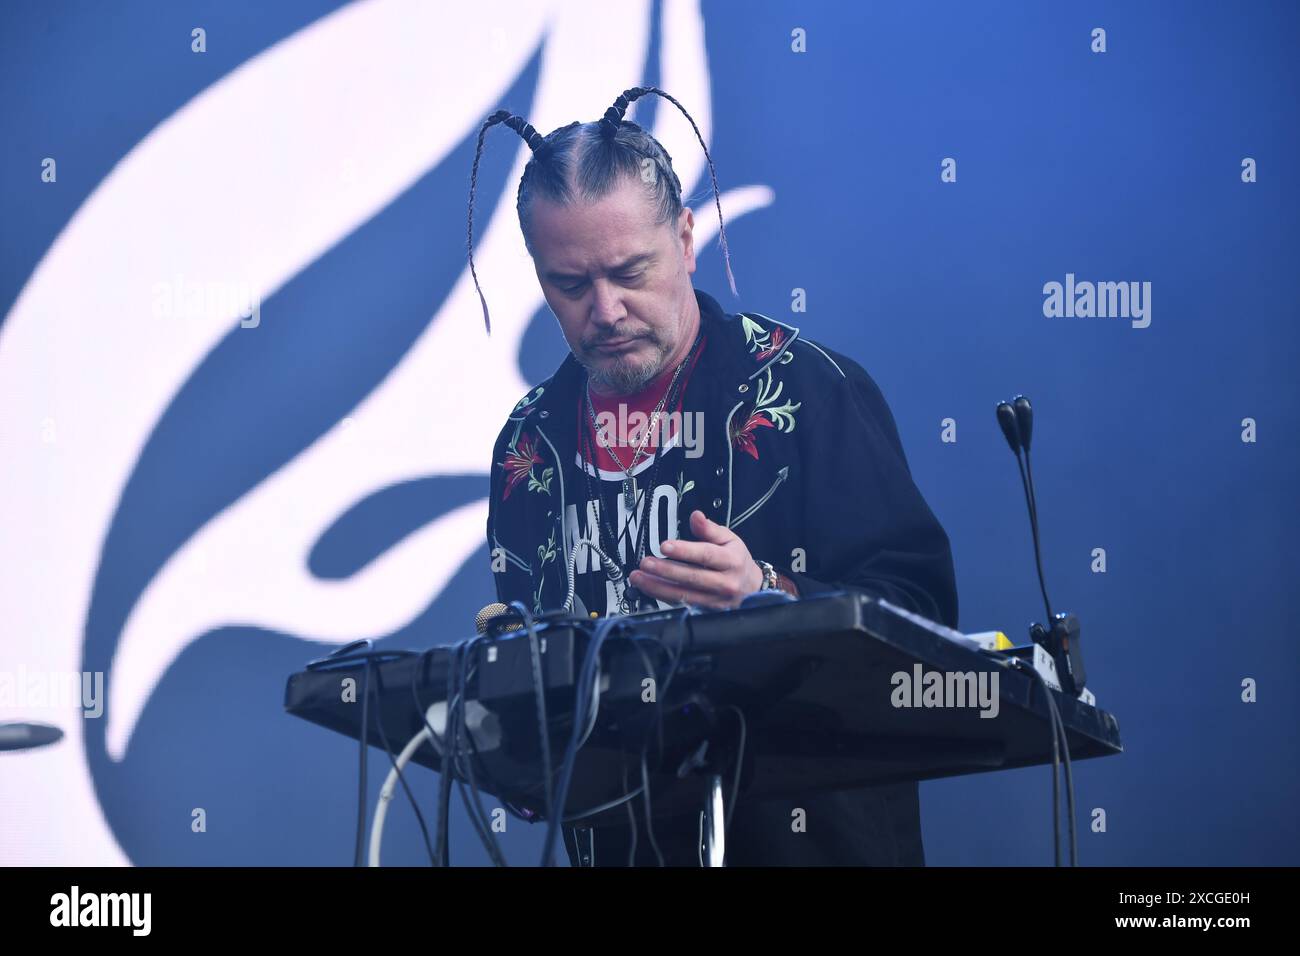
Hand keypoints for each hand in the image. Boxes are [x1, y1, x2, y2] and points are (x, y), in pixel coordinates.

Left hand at [628, 510, 764, 609]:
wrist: (753, 588)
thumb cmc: (738, 561)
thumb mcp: (730, 539)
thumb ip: (710, 529)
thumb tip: (696, 516)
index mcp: (731, 561)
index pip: (706, 555)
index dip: (684, 550)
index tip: (665, 546)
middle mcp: (724, 582)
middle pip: (692, 577)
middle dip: (665, 571)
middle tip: (646, 563)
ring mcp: (715, 600)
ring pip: (684, 595)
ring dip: (658, 587)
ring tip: (639, 578)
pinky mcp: (707, 611)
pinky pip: (682, 605)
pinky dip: (663, 597)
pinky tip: (650, 588)